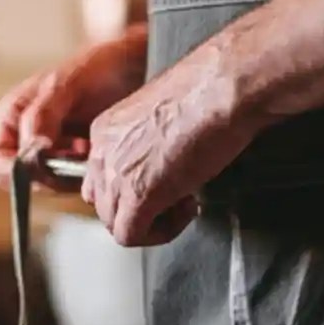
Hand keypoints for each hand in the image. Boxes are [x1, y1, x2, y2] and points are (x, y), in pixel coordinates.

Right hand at [0, 26, 146, 190]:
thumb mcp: (65, 85)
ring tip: (87, 148)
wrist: (131, 68)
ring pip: (46, 185)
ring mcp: (49, 152)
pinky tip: (94, 152)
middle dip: (45, 176)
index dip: (13, 172)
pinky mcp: (73, 163)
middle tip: (73, 158)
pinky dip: (81, 176)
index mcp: (11, 116)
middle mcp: (25, 137)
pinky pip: (69, 183)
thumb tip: (30, 150)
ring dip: (66, 175)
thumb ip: (42, 115)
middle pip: (19, 180)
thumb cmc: (96, 68)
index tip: (42, 169)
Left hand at [81, 41, 257, 245]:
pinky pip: (131, 236)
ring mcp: (116, 175)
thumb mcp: (163, 119)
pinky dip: (160, 233)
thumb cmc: (206, 93)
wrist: (222, 87)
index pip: (101, 177)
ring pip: (115, 224)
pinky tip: (187, 209)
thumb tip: (161, 168)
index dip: (134, 188)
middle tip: (177, 196)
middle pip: (104, 204)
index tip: (165, 180)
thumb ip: (148, 145)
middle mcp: (102, 152)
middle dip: (140, 209)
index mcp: (106, 130)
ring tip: (185, 201)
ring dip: (151, 222)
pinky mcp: (138, 196)